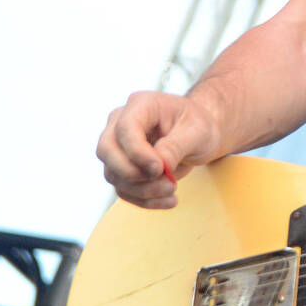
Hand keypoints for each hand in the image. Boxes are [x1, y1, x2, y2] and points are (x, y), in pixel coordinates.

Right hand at [95, 91, 221, 209]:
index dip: (137, 152)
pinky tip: (169, 201)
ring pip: (113, 174)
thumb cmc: (198, 126)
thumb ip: (176, 146)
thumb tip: (158, 166)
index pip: (125, 128)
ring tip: (173, 190)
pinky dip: (144, 200)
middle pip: (106, 151)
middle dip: (132, 174)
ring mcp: (117, 146)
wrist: (199, 136)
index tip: (159, 169)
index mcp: (140, 105)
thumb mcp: (198, 131)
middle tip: (166, 183)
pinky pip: (123, 189)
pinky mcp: (121, 168)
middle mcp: (120, 123)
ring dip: (142, 190)